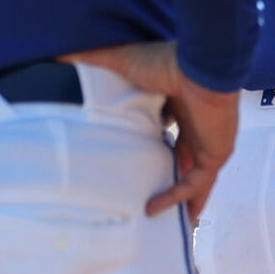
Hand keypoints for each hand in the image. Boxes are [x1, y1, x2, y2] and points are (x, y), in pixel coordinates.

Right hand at [63, 42, 240, 218]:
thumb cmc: (166, 63)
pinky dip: (177, 198)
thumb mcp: (121, 63)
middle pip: (181, 156)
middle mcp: (196, 123)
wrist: (202, 66)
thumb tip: (57, 54)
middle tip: (140, 192)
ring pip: (193, 176)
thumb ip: (92, 61)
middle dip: (165, 175)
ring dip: (175, 197)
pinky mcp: (217, 154)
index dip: (150, 143)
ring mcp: (209, 141)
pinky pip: (197, 184)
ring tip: (150, 218)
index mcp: (179, 102)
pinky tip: (153, 209)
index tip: (128, 157)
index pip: (166, 127)